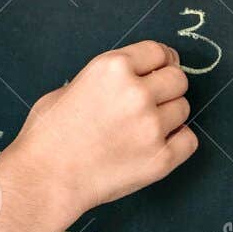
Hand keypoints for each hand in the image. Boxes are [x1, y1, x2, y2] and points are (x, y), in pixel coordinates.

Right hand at [3, 40, 197, 224]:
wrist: (44, 180)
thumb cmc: (46, 137)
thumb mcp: (67, 90)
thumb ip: (104, 81)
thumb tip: (130, 81)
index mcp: (111, 68)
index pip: (158, 51)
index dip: (160, 61)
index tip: (160, 69)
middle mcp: (136, 93)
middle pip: (178, 79)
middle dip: (166, 88)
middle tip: (149, 102)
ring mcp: (152, 126)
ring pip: (183, 109)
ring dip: (167, 116)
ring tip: (140, 129)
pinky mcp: (162, 158)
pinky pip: (188, 140)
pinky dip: (176, 142)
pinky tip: (152, 145)